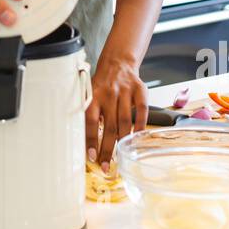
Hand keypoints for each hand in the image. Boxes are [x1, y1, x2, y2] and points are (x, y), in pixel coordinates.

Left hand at [86, 53, 147, 169]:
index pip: (89, 121)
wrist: (118, 63)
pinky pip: (142, 110)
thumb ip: (91, 115)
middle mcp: (108, 93)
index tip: (91, 157)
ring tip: (122, 157)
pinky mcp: (140, 89)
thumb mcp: (91, 95)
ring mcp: (125, 91)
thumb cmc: (102, 85)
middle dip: (107, 148)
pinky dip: (140, 125)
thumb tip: (85, 144)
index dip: (90, 140)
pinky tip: (137, 138)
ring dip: (123, 141)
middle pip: (109, 125)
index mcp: (93, 96)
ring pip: (125, 120)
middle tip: (106, 166)